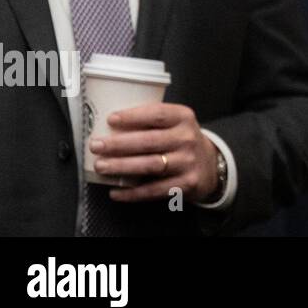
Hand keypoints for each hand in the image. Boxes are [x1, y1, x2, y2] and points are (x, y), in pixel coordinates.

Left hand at [90, 103, 220, 202]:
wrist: (210, 165)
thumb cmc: (181, 141)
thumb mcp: (175, 124)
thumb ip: (151, 122)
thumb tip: (109, 126)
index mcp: (184, 118)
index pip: (158, 114)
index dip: (133, 116)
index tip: (111, 119)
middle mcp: (188, 138)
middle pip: (149, 141)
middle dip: (119, 144)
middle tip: (96, 145)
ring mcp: (188, 162)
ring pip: (150, 165)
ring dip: (122, 166)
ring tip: (101, 166)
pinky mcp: (186, 184)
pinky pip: (154, 190)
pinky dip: (132, 193)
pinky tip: (115, 191)